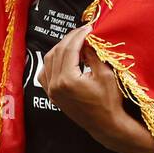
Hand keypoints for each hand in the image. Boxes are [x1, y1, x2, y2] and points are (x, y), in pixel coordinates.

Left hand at [41, 24, 126, 146]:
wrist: (105, 125)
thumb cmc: (109, 102)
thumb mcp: (105, 75)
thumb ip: (93, 54)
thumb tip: (87, 39)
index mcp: (67, 79)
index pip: (69, 48)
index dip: (79, 35)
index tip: (88, 27)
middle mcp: (55, 85)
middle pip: (57, 52)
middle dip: (70, 39)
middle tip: (82, 32)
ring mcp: (51, 91)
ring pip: (48, 60)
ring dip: (60, 48)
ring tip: (75, 43)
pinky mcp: (52, 95)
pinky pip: (45, 73)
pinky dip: (51, 62)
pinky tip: (62, 58)